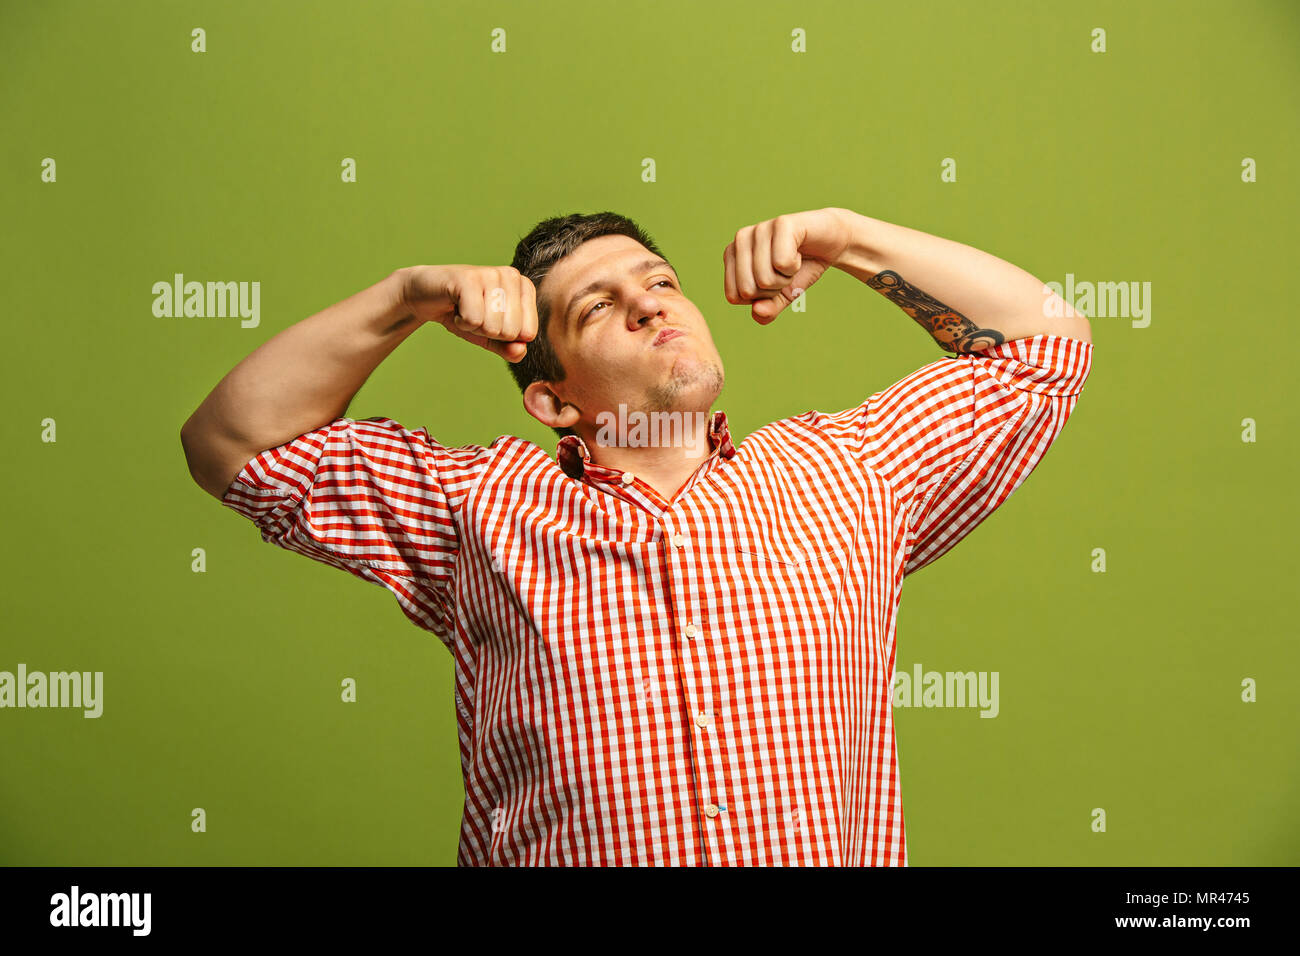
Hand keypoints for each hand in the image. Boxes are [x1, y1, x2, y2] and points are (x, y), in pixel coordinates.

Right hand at [401, 264, 537, 362]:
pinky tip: (455, 307)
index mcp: (524, 287)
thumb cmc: (464, 314)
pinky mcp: (469, 278)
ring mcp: (490, 274)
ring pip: (492, 327)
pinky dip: (460, 322)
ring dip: (473, 326)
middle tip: (474, 314)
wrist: (426, 296)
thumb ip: (509, 348)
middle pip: (511, 331)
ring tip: (464, 309)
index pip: (528, 333)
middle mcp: (511, 275)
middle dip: (487, 332)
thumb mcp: (491, 337)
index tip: (489, 319)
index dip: (504, 336)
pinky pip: (473, 320)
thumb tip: (520, 351)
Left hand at [723, 207, 852, 323]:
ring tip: (793, 260)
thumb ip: (766, 310)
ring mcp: (759, 228)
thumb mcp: (781, 297)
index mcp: (731, 256)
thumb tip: (758, 311)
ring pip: (764, 279)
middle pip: (748, 289)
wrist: (832, 244)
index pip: (734, 296)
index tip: (773, 280)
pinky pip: (781, 263)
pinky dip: (795, 266)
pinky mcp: (781, 223)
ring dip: (786, 277)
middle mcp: (740, 239)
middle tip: (784, 270)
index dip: (759, 298)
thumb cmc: (801, 269)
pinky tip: (799, 252)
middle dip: (773, 289)